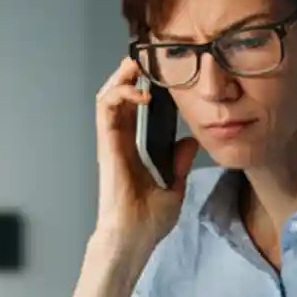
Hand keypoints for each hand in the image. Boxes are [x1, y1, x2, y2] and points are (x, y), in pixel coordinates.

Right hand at [94, 57, 198, 248]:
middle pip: (118, 97)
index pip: (133, 110)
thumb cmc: (147, 222)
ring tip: (139, 64)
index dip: (142, 88)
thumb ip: (180, 164)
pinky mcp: (107, 145)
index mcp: (133, 150)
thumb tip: (190, 142)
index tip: (160, 74)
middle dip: (129, 74)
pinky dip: (120, 93)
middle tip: (147, 58)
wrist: (133, 238)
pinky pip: (106, 109)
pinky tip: (141, 92)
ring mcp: (111, 142)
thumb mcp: (173, 188)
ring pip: (108, 96)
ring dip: (121, 77)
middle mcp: (119, 142)